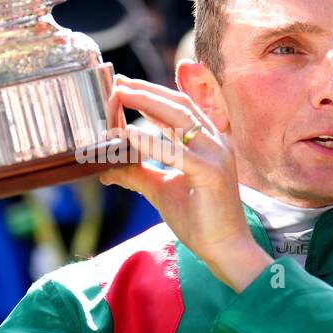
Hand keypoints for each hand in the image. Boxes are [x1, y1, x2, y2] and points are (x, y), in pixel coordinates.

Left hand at [100, 75, 270, 290]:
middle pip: (179, 105)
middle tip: (117, 83)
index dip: (151, 94)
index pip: (178, 108)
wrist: (225, 249)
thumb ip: (138, 173)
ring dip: (148, 104)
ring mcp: (216, 156)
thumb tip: (107, 168)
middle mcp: (215, 142)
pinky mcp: (211, 174)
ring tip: (120, 96)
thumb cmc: (199, 218)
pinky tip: (129, 134)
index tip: (122, 85)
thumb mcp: (161, 189)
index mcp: (208, 142)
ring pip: (180, 119)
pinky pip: (178, 153)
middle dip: (146, 91)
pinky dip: (152, 142)